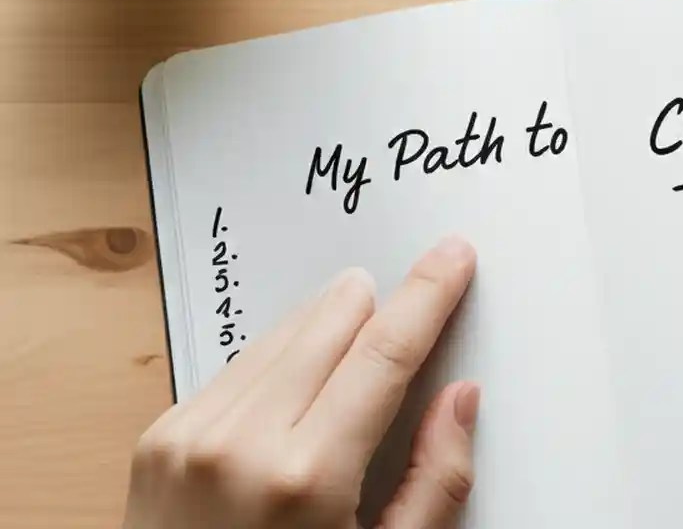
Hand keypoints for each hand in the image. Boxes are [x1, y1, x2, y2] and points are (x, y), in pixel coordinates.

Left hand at [124, 237, 478, 528]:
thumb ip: (433, 484)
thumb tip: (459, 401)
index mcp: (306, 478)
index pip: (385, 353)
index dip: (427, 296)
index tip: (450, 260)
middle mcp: (241, 444)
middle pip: (331, 323)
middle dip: (379, 301)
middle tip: (415, 287)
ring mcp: (191, 435)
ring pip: (283, 334)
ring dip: (329, 322)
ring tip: (359, 330)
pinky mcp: (161, 436)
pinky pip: (239, 365)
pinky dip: (281, 355)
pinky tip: (302, 371)